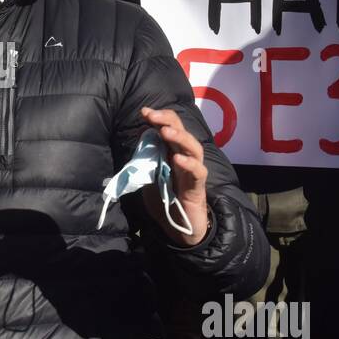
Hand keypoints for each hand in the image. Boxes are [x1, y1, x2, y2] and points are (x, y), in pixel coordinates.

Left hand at [139, 106, 208, 245]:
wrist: (177, 227)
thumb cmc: (165, 201)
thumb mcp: (149, 178)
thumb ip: (146, 161)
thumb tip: (139, 141)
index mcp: (172, 152)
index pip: (169, 128)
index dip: (159, 118)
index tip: (144, 111)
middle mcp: (185, 157)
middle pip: (182, 132)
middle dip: (167, 120)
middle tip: (152, 116)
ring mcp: (193, 171)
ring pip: (193, 147)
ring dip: (180, 137)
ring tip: (166, 132)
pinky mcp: (199, 187)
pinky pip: (198, 171)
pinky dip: (189, 164)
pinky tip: (178, 159)